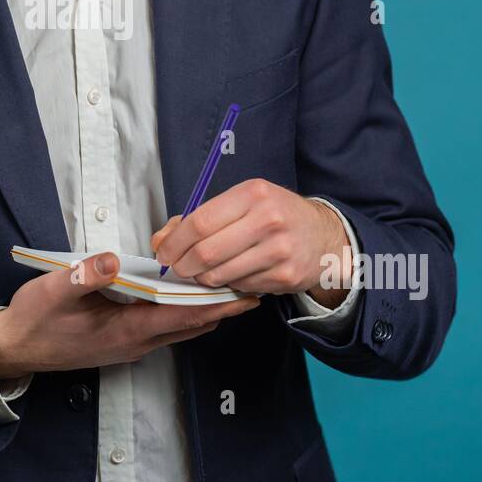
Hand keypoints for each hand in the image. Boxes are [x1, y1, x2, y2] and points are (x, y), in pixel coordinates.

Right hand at [0, 251, 261, 379]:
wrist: (14, 350)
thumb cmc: (33, 321)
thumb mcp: (52, 292)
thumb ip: (82, 275)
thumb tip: (110, 259)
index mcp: (126, 331)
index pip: (183, 316)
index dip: (217, 304)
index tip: (246, 293)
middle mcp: (136, 343)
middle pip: (192, 325)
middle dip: (222, 307)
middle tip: (253, 286)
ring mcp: (131, 346)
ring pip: (181, 328)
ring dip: (206, 310)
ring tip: (230, 288)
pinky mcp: (123, 343)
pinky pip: (166, 328)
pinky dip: (185, 313)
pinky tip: (188, 296)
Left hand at [150, 180, 350, 304]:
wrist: (322, 236)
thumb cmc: (273, 215)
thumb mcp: (240, 203)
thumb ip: (198, 218)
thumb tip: (159, 240)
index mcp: (253, 194)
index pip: (200, 222)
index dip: (174, 242)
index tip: (163, 253)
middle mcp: (268, 220)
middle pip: (207, 252)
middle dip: (183, 266)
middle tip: (177, 269)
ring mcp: (279, 250)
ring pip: (220, 274)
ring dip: (203, 279)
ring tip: (203, 272)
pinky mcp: (285, 276)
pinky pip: (240, 286)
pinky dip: (228, 285)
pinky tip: (232, 275)